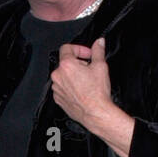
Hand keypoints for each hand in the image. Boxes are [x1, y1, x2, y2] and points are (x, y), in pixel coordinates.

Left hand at [51, 38, 135, 156]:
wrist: (95, 113)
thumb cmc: (97, 93)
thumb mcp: (101, 66)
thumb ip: (98, 51)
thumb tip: (99, 43)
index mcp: (66, 65)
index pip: (67, 48)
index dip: (79, 48)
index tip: (87, 54)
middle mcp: (58, 76)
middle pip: (66, 63)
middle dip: (78, 63)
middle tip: (90, 68)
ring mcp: (57, 88)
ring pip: (64, 76)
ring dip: (73, 75)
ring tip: (86, 81)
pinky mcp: (58, 99)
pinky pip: (62, 88)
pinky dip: (70, 87)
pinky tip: (81, 90)